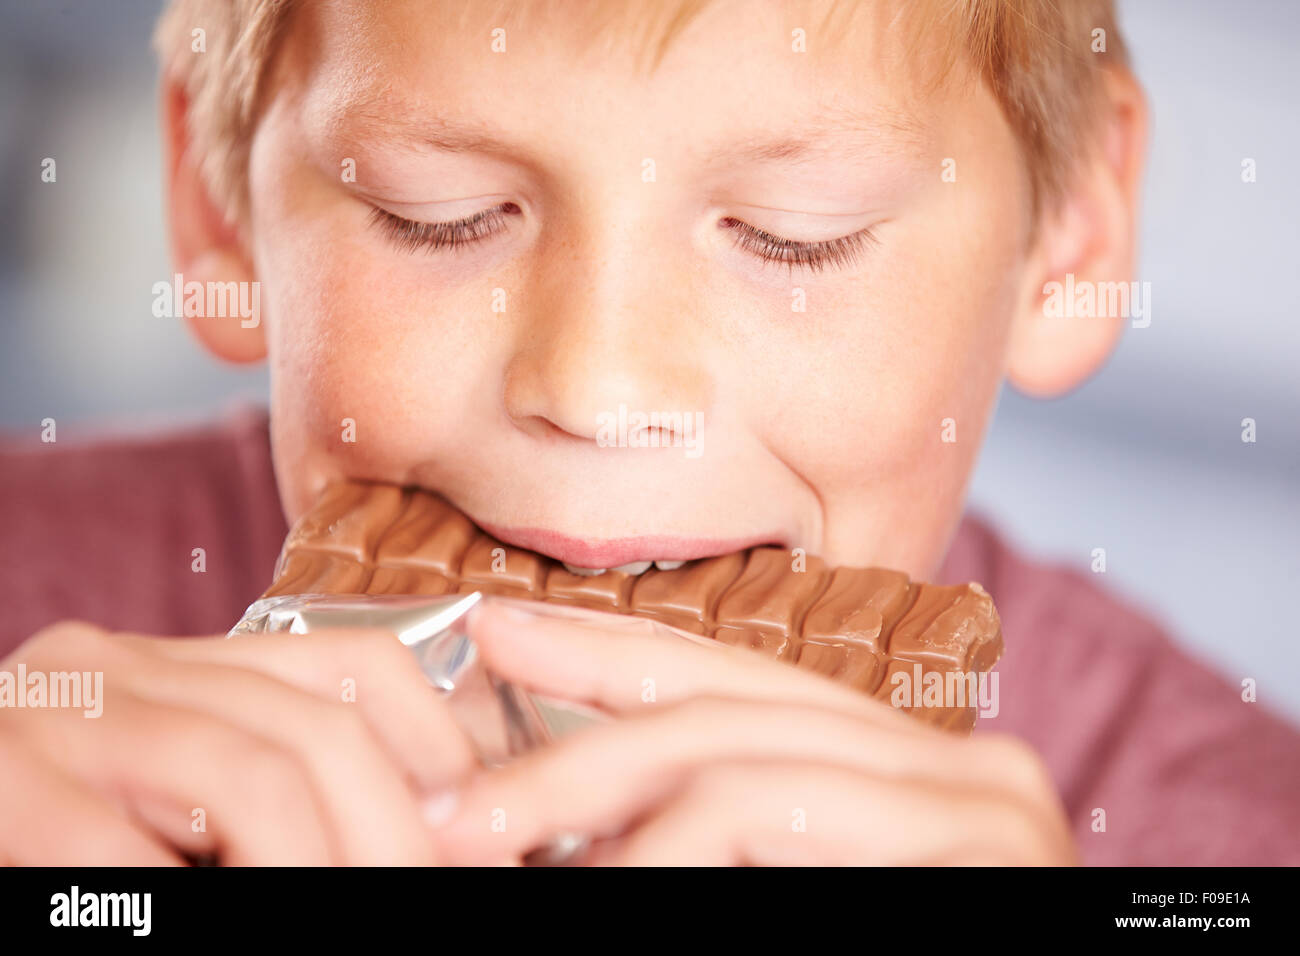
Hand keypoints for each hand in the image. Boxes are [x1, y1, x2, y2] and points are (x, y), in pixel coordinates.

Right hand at [0, 620, 474, 864]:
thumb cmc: (76, 850)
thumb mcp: (198, 822)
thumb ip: (290, 808)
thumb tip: (448, 835)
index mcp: (175, 667)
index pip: (355, 666)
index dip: (446, 751)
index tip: (492, 837)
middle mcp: (110, 667)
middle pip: (319, 727)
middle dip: (406, 835)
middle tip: (462, 890)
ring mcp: (44, 718)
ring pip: (255, 768)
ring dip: (334, 863)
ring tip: (368, 911)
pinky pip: (132, 849)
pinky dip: (212, 890)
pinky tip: (221, 914)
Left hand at [429, 601, 1076, 865]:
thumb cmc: (884, 927)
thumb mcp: (791, 875)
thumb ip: (721, 832)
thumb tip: (587, 827)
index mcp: (907, 774)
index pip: (743, 686)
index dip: (610, 655)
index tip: (498, 635)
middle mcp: (963, 771)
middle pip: (732, 714)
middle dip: (573, 740)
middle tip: (454, 787)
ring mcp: (990, 808)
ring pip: (746, 765)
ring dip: (597, 798)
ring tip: (488, 839)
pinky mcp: (995, 846)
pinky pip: (789, 814)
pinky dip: (675, 849)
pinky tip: (608, 873)